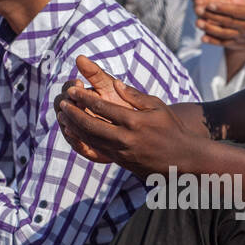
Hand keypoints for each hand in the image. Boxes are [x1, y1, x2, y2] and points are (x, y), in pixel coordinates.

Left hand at [56, 56, 201, 176]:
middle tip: (62, 103)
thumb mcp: (158, 107)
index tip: (73, 91)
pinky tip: (76, 132)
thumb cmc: (172, 129)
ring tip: (64, 117)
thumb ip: (135, 96)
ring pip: (91, 139)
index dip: (84, 98)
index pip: (102, 107)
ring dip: (74, 127)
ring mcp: (122, 152)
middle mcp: (126, 139)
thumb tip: (115, 82)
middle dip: (74, 113)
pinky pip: (97, 149)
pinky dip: (83, 139)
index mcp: (135, 122)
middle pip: (91, 125)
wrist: (182, 159)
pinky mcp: (121, 162)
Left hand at [189, 0, 244, 48]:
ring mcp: (244, 36)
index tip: (210, 3)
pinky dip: (214, 42)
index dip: (223, 8)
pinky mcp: (240, 41)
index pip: (236, 12)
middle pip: (228, 22)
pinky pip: (226, 43)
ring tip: (197, 22)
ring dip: (210, 29)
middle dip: (212, 17)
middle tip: (198, 10)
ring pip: (225, 33)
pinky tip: (203, 38)